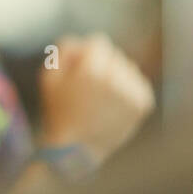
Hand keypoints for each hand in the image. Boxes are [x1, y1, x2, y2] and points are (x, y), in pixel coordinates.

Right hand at [37, 33, 154, 162]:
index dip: (86, 56)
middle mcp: (115, 78)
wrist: (77, 150)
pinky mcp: (143, 103)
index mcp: (91, 70)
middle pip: (114, 55)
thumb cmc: (59, 112)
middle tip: (89, 90)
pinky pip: (137, 83)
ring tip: (102, 99)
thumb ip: (63, 51)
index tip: (79, 73)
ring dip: (116, 77)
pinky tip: (113, 105)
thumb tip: (83, 43)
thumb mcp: (49, 78)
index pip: (98, 43)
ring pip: (127, 68)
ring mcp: (132, 91)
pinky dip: (127, 91)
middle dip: (102, 66)